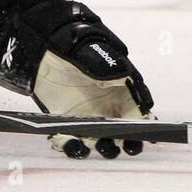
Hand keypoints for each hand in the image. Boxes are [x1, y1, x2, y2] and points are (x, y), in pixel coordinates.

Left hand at [0, 1, 153, 158]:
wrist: (45, 44)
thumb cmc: (75, 45)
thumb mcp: (93, 51)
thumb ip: (108, 65)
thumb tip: (123, 77)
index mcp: (123, 93)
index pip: (140, 115)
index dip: (145, 127)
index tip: (146, 136)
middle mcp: (109, 109)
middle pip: (124, 133)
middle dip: (126, 142)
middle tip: (123, 145)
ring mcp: (88, 117)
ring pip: (100, 141)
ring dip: (100, 148)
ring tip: (93, 144)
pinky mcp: (66, 121)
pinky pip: (71, 140)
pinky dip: (71, 146)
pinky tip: (68, 144)